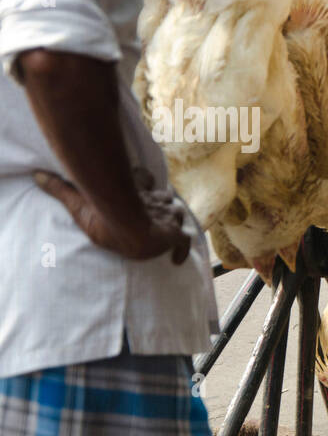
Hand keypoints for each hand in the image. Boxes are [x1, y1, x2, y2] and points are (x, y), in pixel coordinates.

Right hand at [34, 167, 191, 264]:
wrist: (125, 225)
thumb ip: (60, 189)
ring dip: (171, 223)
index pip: (144, 180)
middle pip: (163, 199)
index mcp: (134, 192)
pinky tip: (177, 261)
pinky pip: (184, 241)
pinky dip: (182, 250)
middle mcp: (152, 201)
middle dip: (161, 205)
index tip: (144, 186)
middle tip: (155, 218)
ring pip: (175, 215)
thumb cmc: (102, 215)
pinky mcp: (173, 233)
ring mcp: (165, 216)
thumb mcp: (78, 203)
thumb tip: (36, 175)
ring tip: (163, 235)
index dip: (145, 183)